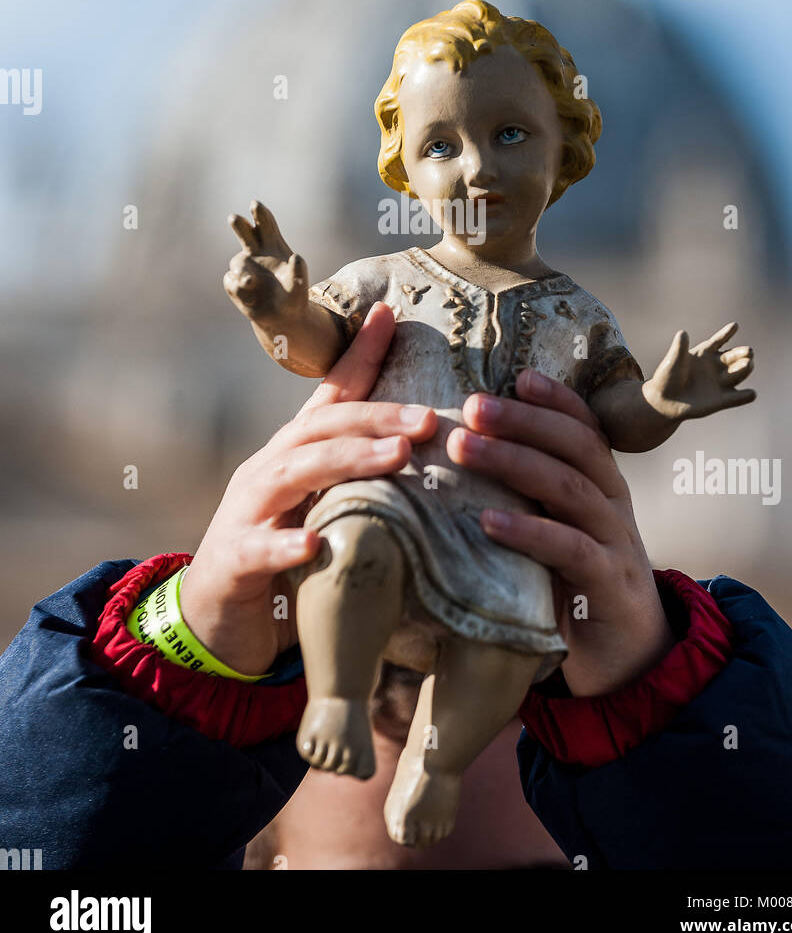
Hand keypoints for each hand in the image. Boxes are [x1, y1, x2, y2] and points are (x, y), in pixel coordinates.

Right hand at [180, 302, 436, 676]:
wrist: (214, 618)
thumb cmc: (285, 558)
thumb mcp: (329, 510)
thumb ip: (368, 485)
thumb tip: (436, 458)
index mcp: (294, 454)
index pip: (330, 397)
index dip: (358, 355)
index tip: (389, 313)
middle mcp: (268, 470)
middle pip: (320, 428)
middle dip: (375, 416)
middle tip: (428, 419)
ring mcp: (247, 512)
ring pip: (293, 473)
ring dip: (346, 460)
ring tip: (395, 455)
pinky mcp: (234, 562)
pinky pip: (259, 550)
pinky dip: (286, 545)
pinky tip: (315, 545)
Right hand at [224, 199, 308, 326]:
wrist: (281, 318)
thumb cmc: (293, 298)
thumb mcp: (300, 288)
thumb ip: (300, 273)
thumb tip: (297, 257)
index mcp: (273, 247)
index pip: (266, 225)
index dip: (260, 214)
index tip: (255, 204)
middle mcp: (256, 253)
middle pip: (244, 233)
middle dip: (239, 225)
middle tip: (234, 218)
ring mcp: (244, 268)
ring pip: (236, 262)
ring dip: (242, 273)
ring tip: (250, 282)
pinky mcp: (235, 284)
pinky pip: (232, 283)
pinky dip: (240, 290)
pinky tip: (251, 299)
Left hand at [447, 369, 675, 697]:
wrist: (627, 658)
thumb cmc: (573, 584)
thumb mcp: (553, 529)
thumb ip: (523, 496)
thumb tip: (456, 452)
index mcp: (601, 482)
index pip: (584, 426)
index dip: (555, 399)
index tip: (518, 376)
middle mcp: (612, 502)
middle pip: (574, 446)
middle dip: (523, 420)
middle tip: (473, 405)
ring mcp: (615, 541)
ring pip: (569, 488)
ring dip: (514, 462)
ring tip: (464, 448)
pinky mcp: (608, 585)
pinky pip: (569, 549)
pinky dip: (529, 532)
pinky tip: (489, 522)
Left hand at [643, 322, 755, 420]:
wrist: (664, 401)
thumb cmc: (667, 377)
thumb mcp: (673, 361)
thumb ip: (679, 348)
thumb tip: (682, 333)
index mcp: (705, 353)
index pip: (719, 340)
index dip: (726, 333)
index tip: (734, 325)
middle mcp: (717, 366)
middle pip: (733, 357)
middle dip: (742, 353)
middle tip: (748, 351)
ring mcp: (721, 383)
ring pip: (738, 374)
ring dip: (745, 370)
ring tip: (748, 364)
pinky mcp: (722, 400)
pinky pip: (737, 398)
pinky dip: (745, 396)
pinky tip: (751, 394)